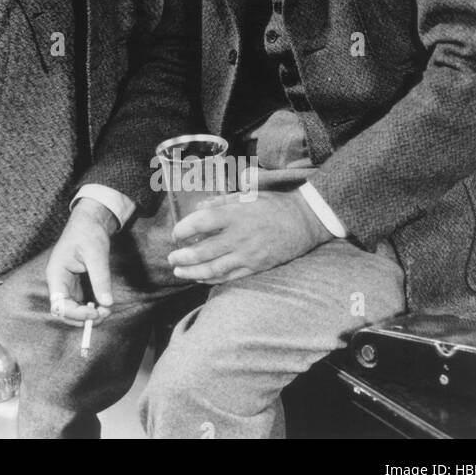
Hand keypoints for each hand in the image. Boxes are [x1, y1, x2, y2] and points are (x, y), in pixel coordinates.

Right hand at [45, 200, 115, 323]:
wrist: (90, 222)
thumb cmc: (88, 232)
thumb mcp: (96, 254)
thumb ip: (100, 278)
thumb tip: (106, 302)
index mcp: (56, 274)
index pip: (59, 304)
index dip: (76, 313)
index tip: (95, 312)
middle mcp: (59, 282)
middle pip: (65, 312)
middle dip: (83, 318)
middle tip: (104, 313)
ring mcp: (67, 285)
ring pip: (73, 310)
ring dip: (88, 315)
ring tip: (106, 310)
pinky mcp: (76, 285)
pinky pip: (81, 304)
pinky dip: (91, 309)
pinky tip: (104, 305)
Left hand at [168, 190, 331, 283]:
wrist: (304, 221)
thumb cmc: (272, 205)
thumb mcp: (246, 195)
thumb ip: (220, 202)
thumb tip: (198, 208)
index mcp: (235, 214)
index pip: (201, 222)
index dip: (183, 229)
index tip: (175, 234)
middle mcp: (240, 236)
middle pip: (203, 251)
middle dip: (183, 257)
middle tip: (171, 257)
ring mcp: (248, 254)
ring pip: (214, 268)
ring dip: (193, 272)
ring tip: (178, 271)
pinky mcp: (257, 267)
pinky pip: (230, 276)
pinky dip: (212, 279)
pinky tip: (200, 278)